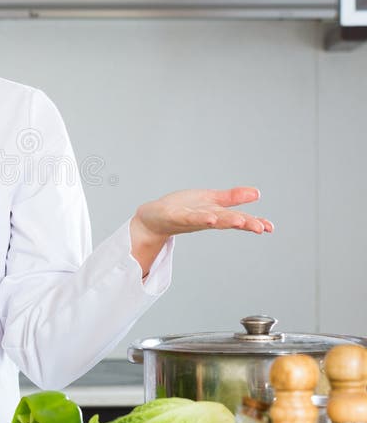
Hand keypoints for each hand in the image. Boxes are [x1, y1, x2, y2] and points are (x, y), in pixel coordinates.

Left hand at [130, 186, 273, 275]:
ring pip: (209, 219)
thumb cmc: (182, 208)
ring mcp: (190, 218)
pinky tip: (209, 218)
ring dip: (223, 221)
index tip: (270, 228)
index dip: (254, 222)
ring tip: (239, 221)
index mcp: (215, 214)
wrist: (153, 218)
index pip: (237, 218)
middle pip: (226, 220)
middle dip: (243, 223)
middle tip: (260, 227)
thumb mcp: (210, 200)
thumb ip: (232, 198)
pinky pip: (188, 217)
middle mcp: (204, 218)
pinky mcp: (175, 216)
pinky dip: (199, 218)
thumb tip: (257, 193)